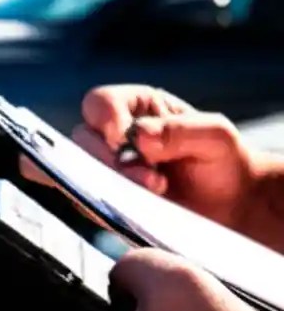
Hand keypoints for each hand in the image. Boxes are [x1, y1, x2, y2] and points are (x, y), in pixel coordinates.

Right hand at [23, 85, 263, 237]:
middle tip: (151, 178)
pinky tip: (136, 208)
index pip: (99, 103)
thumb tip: (139, 136)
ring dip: (111, 184)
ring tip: (154, 192)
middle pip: (82, 139)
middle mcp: (112, 137)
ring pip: (78, 172)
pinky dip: (106, 205)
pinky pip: (86, 202)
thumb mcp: (215, 136)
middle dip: (110, 159)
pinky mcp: (105, 201)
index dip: (104, 118)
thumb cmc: (223, 160)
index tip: (123, 138)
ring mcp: (106, 170)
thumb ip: (179, 130)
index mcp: (135, 109)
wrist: (232, 205)